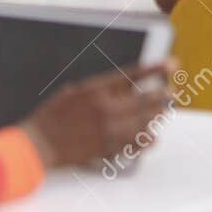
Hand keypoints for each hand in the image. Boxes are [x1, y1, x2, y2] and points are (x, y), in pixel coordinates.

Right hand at [21, 62, 175, 170]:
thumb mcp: (75, 91)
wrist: (39, 144)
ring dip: (158, 116)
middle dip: (163, 95)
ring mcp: (110, 129)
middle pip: (147, 99)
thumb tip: (126, 85)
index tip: (172, 64)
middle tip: (172, 94)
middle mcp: (106, 108)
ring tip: (164, 112)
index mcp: (96, 90)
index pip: (133, 75)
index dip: (156, 69)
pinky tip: (152, 136)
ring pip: (146, 121)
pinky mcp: (110, 147)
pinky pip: (138, 142)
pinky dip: (148, 138)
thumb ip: (101, 87)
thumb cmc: (53, 116)